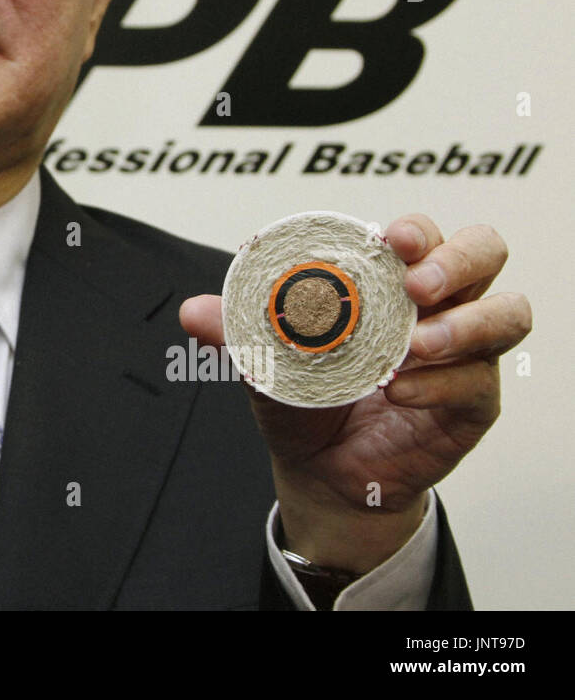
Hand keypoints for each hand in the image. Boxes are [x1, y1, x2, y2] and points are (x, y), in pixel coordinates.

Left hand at [179, 215, 529, 572]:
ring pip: (505, 314)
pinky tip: (400, 390)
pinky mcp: (472, 403)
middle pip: (484, 255)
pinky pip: (479, 383)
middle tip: (416, 284)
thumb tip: (193, 311)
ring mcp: (463, 353)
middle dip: (456, 260)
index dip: (415, 230)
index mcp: (389, 280)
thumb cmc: (305, 397)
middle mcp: (437, 306)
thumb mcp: (263, 359)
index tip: (390, 239)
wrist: (318, 469)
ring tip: (414, 344)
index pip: (422, 235)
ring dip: (463, 323)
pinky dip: (440, 383)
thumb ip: (235, 331)